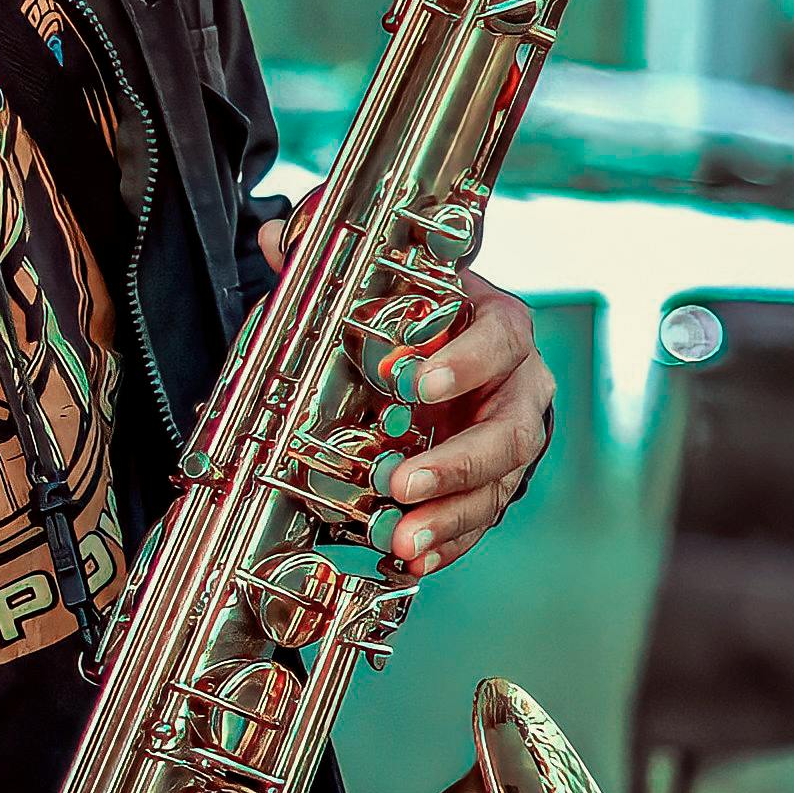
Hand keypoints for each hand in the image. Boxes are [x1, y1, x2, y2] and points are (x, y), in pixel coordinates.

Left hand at [259, 203, 553, 576]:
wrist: (458, 359)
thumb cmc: (430, 322)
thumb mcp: (395, 289)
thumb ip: (339, 267)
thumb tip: (274, 235)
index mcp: (499, 329)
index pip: (500, 340)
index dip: (465, 362)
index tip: (416, 381)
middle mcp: (518, 388)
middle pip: (510, 431)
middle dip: (457, 463)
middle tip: (403, 482)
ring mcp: (510, 442)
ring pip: (499, 484)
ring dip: (451, 516)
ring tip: (404, 538)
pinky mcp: (494, 484)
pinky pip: (481, 518)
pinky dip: (449, 542)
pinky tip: (414, 557)